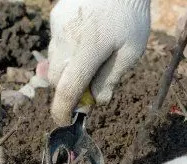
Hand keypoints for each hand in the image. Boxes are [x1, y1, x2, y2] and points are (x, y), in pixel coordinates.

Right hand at [47, 0, 150, 124]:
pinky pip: (56, 45)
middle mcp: (66, 38)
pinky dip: (67, 55)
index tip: (64, 121)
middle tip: (89, 92)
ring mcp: (58, 27)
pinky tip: (86, 45)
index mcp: (88, 50)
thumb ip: (111, 78)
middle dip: (68, 92)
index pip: (68, 88)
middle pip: (56, 79)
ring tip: (93, 64)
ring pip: (54, 62)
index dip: (64, 109)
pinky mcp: (55, 18)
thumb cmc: (131, 19)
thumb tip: (96, 101)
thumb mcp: (130, 53)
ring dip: (67, 73)